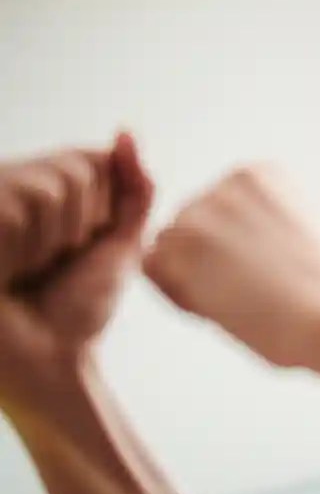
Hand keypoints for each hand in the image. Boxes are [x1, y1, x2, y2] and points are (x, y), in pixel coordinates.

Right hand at [0, 133, 152, 414]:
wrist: (46, 360)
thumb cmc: (78, 306)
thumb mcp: (121, 241)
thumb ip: (132, 188)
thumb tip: (125, 132)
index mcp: (36, 187)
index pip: (88, 160)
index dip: (99, 210)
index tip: (80, 248)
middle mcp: (6, 187)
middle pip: (72, 172)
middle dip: (80, 226)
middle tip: (52, 263)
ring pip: (45, 190)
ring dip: (52, 242)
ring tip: (25, 269)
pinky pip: (14, 211)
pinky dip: (24, 250)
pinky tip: (5, 273)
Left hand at [143, 165, 319, 368]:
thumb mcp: (301, 233)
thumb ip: (260, 224)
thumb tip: (224, 245)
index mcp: (263, 174)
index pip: (219, 212)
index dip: (237, 252)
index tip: (272, 273)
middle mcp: (230, 181)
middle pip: (192, 227)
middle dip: (210, 264)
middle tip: (253, 294)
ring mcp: (203, 207)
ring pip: (170, 248)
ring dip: (192, 280)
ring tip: (240, 300)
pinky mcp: (180, 240)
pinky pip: (152, 268)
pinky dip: (179, 295)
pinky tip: (222, 305)